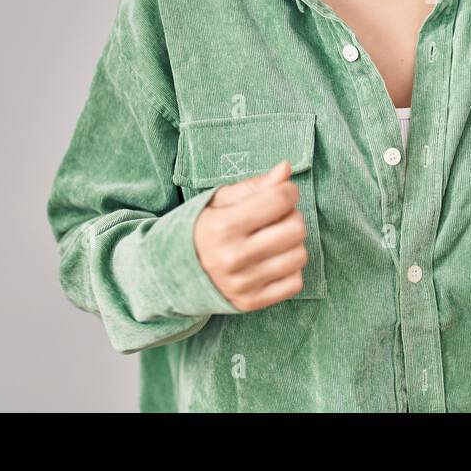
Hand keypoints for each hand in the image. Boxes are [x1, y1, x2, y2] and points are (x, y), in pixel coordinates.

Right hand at [191, 160, 308, 311]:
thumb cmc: (201, 229)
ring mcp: (243, 283)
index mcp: (224, 226)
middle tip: (278, 218)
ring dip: (293, 244)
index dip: (288, 191)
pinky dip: (290, 270)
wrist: (171, 272)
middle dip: (292, 217)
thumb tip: (286, 168)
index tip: (282, 193)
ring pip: (299, 256)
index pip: (279, 200)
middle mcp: (234, 257)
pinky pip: (295, 284)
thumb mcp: (219, 201)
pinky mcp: (251, 302)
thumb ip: (255, 185)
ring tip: (275, 239)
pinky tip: (274, 261)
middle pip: (296, 229)